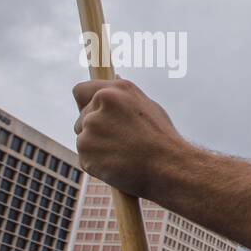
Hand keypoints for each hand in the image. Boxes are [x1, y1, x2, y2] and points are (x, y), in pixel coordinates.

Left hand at [72, 79, 187, 198]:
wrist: (169, 166)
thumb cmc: (163, 139)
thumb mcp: (148, 107)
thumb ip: (123, 98)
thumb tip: (112, 84)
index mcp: (115, 91)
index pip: (81, 91)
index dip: (86, 104)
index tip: (92, 113)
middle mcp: (99, 105)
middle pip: (81, 119)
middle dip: (94, 130)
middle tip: (120, 143)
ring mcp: (90, 127)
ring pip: (84, 139)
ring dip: (97, 148)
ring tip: (123, 155)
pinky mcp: (86, 150)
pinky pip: (86, 158)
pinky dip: (98, 164)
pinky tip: (118, 165)